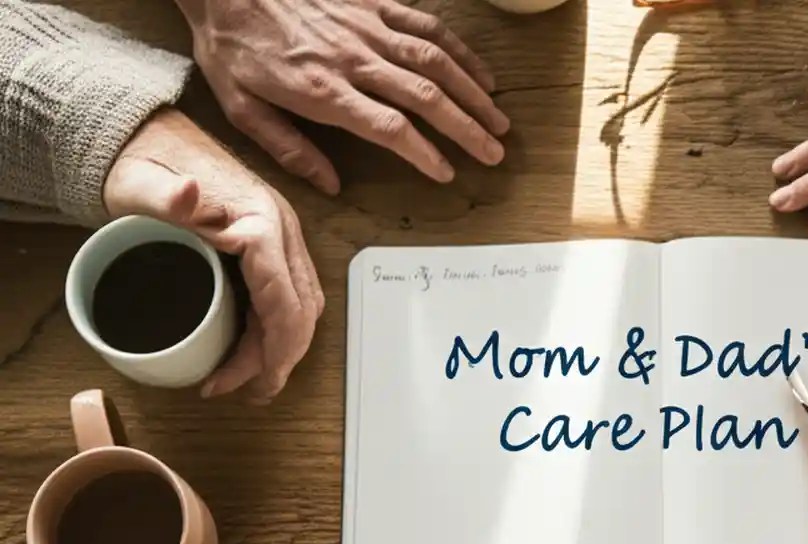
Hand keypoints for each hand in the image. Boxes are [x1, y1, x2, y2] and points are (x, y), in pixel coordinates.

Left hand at [104, 109, 322, 402]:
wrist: (144, 136)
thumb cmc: (140, 165)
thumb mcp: (141, 184)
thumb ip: (166, 197)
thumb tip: (191, 196)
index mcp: (260, 222)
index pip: (285, 302)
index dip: (271, 352)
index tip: (246, 384)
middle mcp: (281, 229)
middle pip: (302, 310)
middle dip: (281, 360)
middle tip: (250, 394)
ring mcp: (280, 235)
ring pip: (304, 305)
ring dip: (283, 348)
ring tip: (251, 381)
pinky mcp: (270, 241)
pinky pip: (291, 293)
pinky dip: (280, 328)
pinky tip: (257, 347)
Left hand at [175, 0, 508, 191]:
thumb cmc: (231, 46)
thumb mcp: (241, 107)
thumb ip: (288, 148)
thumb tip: (330, 184)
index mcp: (323, 90)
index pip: (390, 128)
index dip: (424, 153)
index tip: (447, 173)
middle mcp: (355, 59)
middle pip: (425, 97)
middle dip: (466, 129)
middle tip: (494, 154)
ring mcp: (368, 27)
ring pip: (436, 62)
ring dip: (473, 94)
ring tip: (499, 121)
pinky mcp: (373, 4)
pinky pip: (426, 26)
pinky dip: (460, 51)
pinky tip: (482, 73)